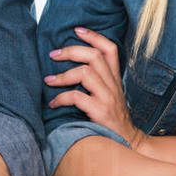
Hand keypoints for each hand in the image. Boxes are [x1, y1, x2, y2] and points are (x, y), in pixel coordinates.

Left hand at [45, 26, 147, 150]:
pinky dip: (61, 97)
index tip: (76, 29)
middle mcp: (114, 85)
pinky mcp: (102, 112)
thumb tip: (70, 70)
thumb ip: (97, 83)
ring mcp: (109, 98)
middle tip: (52, 54)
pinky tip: (53, 103)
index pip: (110, 49)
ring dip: (63, 75)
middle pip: (94, 55)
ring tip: (48, 81)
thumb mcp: (109, 97)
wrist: (127, 146)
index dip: (94, 36)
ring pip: (86, 72)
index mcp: (115, 79)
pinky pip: (78, 97)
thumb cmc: (112, 121)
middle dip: (71, 51)